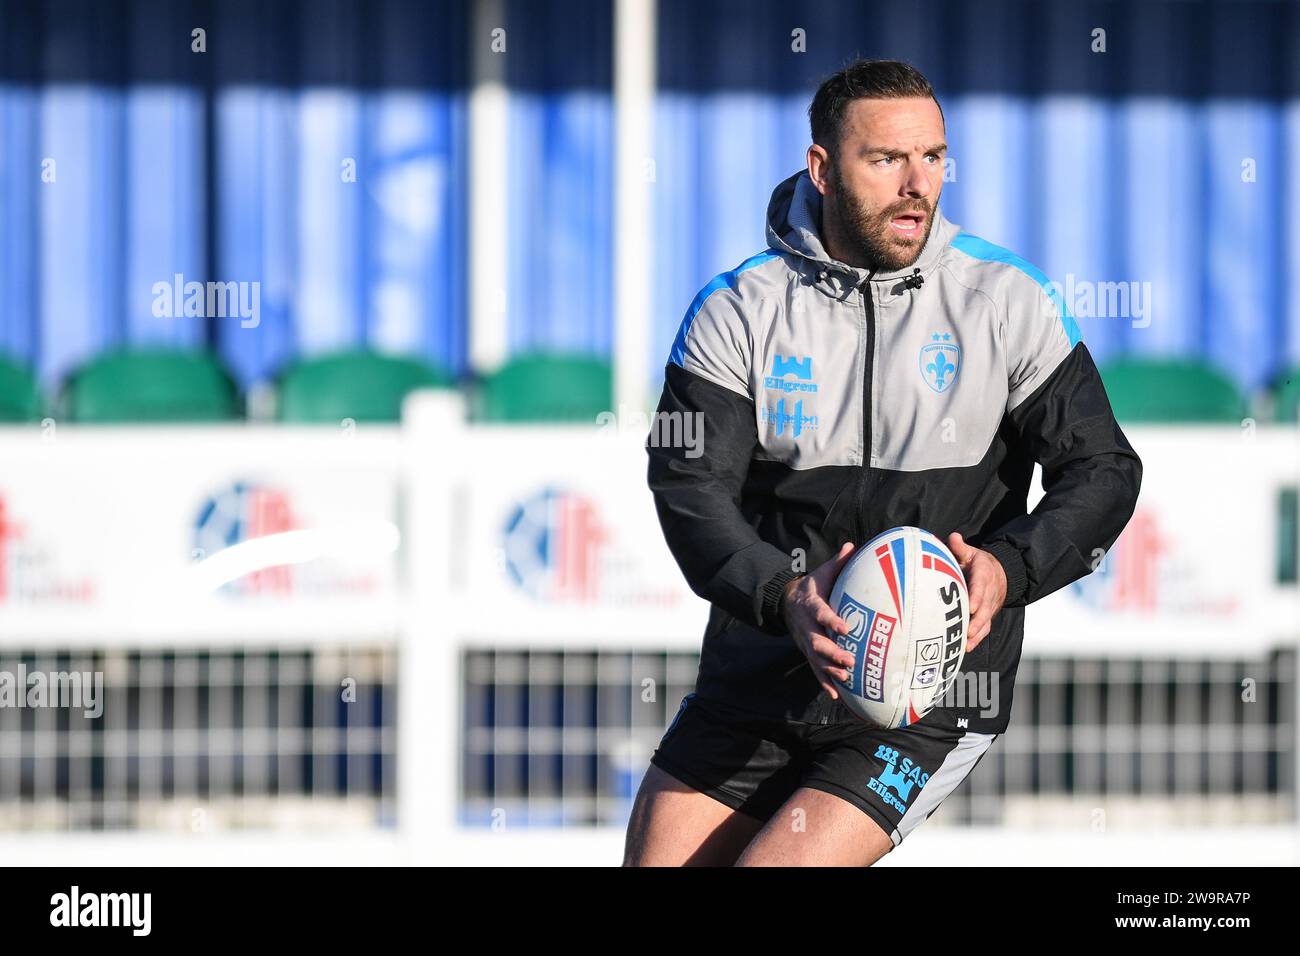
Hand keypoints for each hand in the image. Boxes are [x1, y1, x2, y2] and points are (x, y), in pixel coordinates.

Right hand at [780, 542, 858, 699]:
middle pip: (817, 643)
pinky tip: (837, 695)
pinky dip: (825, 682)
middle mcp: (806, 627)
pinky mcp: (807, 653)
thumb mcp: (821, 573)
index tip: (846, 628)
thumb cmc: (811, 587)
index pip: (821, 613)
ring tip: (847, 678)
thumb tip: (853, 546)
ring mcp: (805, 642)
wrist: (786, 602)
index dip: (832, 621)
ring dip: (831, 671)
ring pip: (816, 659)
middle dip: (833, 653)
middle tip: (850, 661)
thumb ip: (838, 563)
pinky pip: (816, 670)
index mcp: (811, 605)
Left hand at [947, 532, 1006, 651]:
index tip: (970, 607)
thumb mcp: (972, 553)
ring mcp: (990, 606)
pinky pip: (984, 629)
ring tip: (964, 644)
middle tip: (966, 631)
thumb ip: (960, 547)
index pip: (981, 587)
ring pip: (986, 622)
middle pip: (985, 609)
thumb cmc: (979, 564)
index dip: (977, 597)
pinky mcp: (988, 616)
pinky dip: (976, 639)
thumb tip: (952, 537)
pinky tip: (964, 649)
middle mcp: (989, 593)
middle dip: (977, 621)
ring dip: (976, 634)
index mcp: (984, 575)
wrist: (1001, 575)